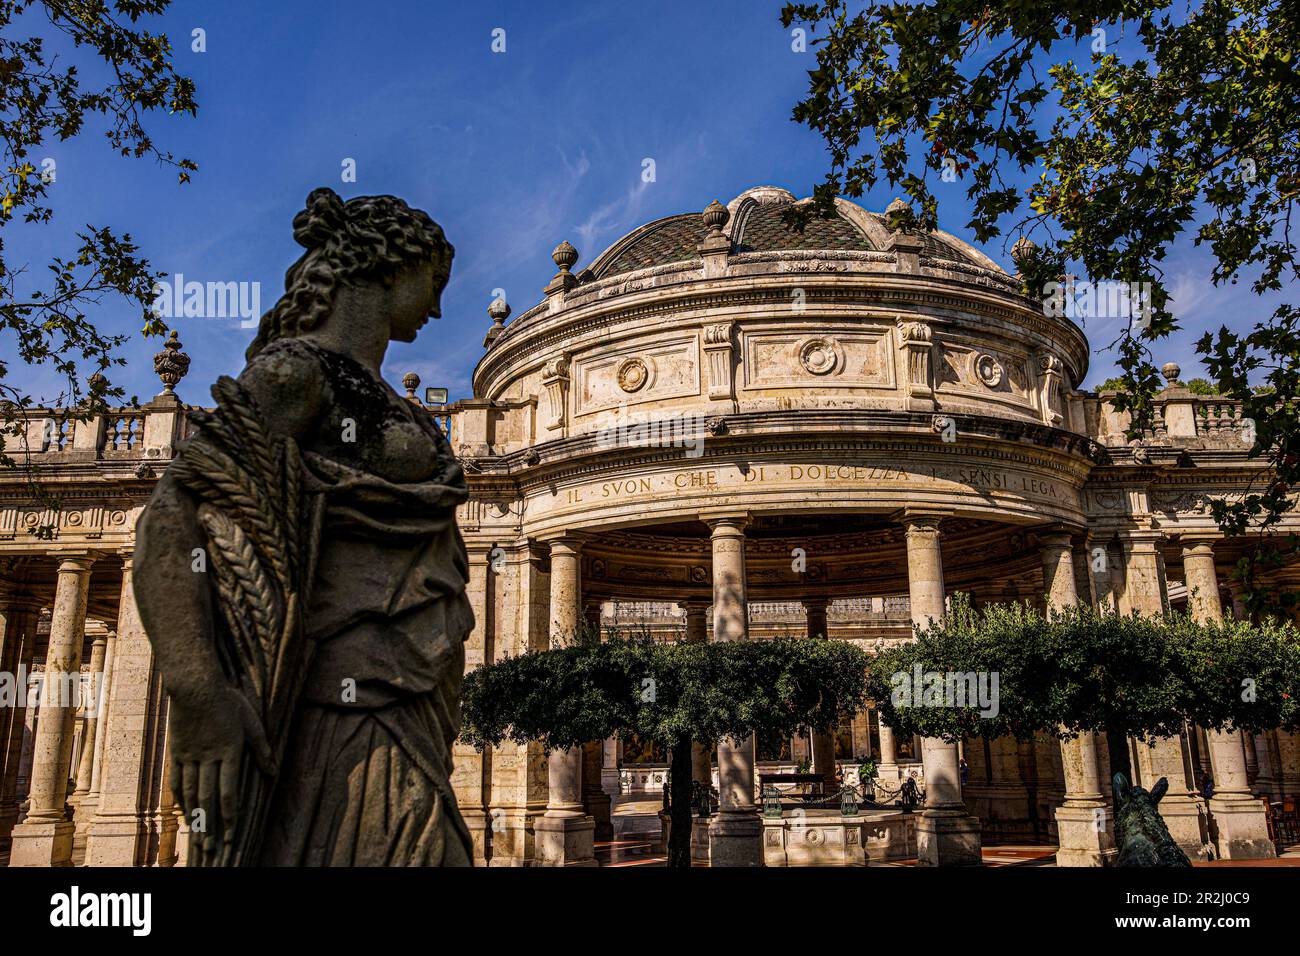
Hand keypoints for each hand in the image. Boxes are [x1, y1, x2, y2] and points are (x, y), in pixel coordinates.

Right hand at [168, 686, 272, 865]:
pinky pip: (176, 781)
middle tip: (212, 848)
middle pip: (207, 798)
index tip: (231, 835)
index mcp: (229, 751)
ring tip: (198, 837)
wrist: (194, 685)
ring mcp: (189, 756)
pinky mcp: (176, 752)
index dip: (230, 816)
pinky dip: (180, 800)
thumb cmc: (227, 701)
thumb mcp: (251, 721)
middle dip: (211, 825)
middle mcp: (207, 758)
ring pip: (190, 793)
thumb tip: (274, 771)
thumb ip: (261, 748)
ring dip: (195, 817)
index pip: (228, 791)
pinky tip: (184, 812)